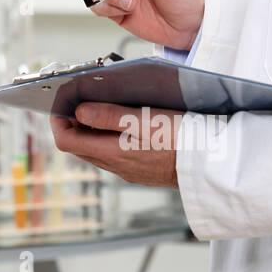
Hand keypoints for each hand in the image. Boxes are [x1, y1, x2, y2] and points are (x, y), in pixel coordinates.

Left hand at [50, 103, 181, 188]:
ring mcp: (129, 170)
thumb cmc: (182, 139)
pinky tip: (123, 123)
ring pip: (96, 150)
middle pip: (79, 146)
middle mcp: (117, 166)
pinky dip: (108, 138)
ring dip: (91, 130)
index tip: (60, 104)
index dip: (58, 121)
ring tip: (100, 107)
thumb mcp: (144, 120)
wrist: (213, 164)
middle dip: (73, 124)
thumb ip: (109, 116)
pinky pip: (113, 154)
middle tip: (78, 101)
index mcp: (113, 153)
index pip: (67, 142)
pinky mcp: (141, 170)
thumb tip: (79, 111)